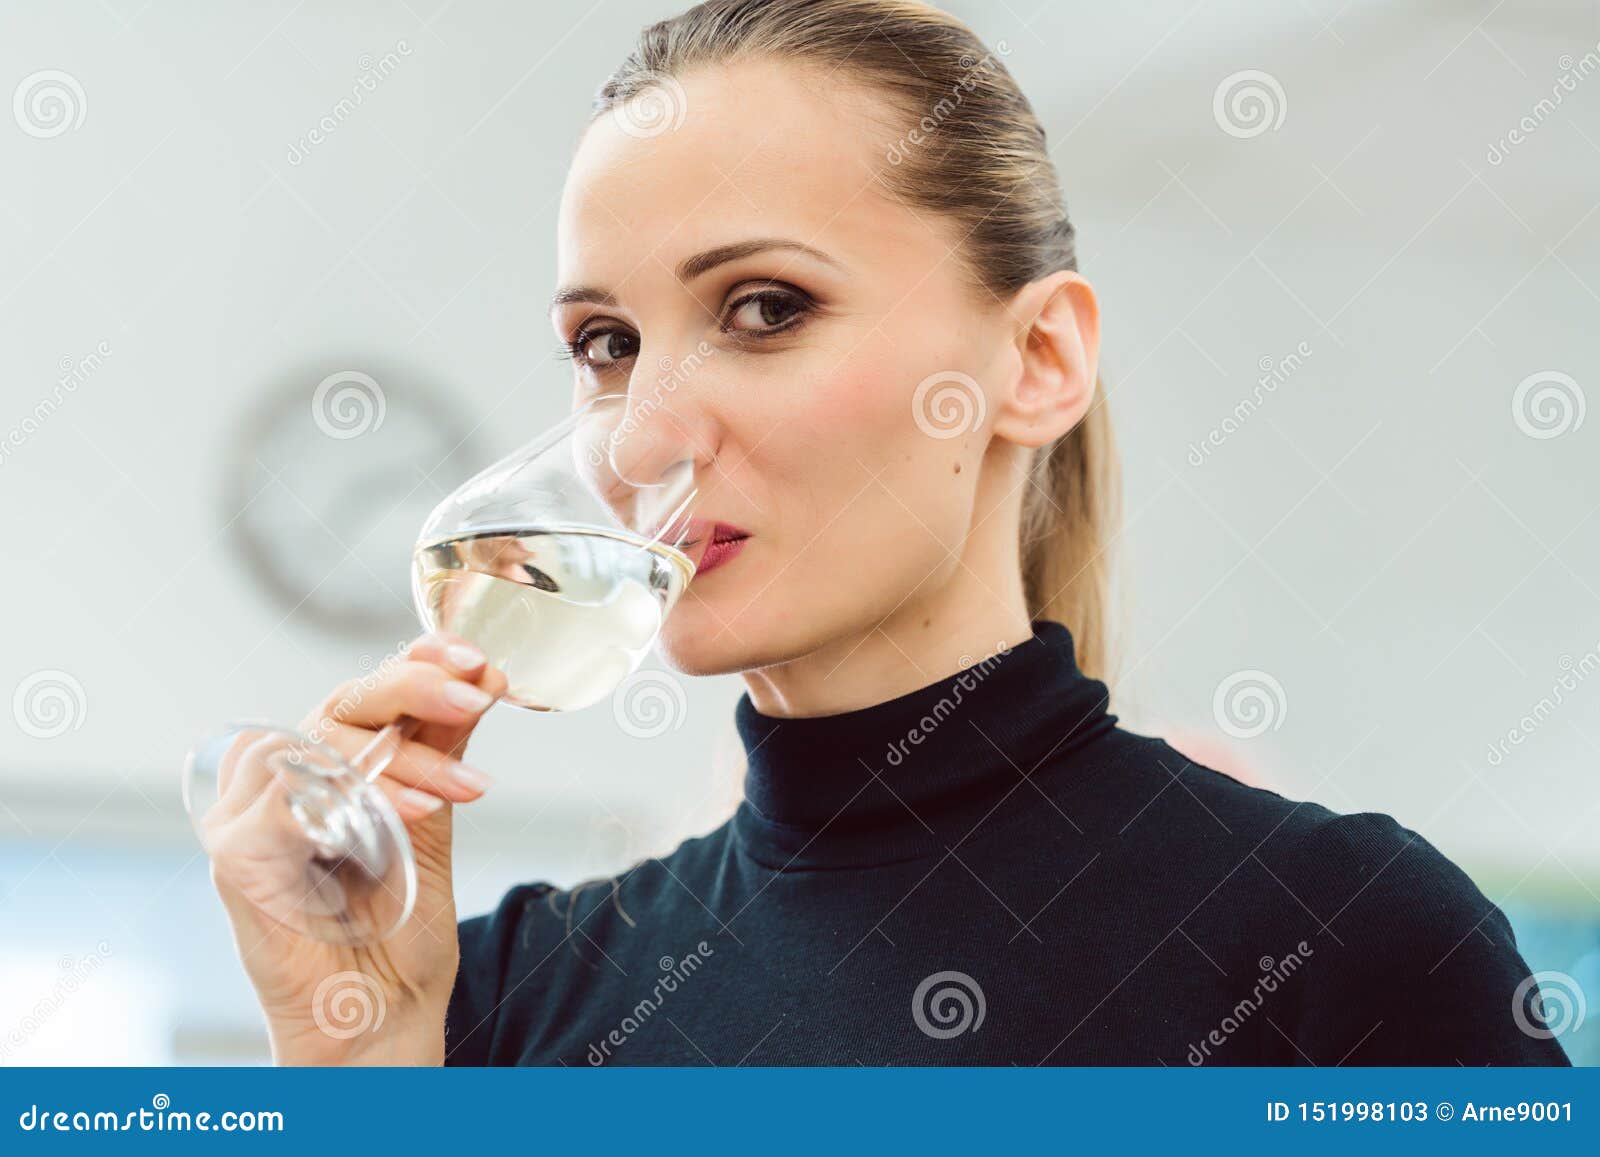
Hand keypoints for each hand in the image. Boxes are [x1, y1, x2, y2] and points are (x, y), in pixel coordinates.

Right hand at [206, 632, 505, 1064]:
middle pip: (340, 706)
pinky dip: (351, 802)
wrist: (382, 1016)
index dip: (415, 662)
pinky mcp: (237, 861)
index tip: (475, 658)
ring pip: (318, 748)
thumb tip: (482, 679)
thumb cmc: (399, 925)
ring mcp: (252, 816)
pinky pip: (284, 805)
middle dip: (415, 693)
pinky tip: (410, 817)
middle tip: (476, 698)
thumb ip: (443, 750)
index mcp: (328, 764)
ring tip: (464, 789)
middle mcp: (284, 780)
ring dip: (400, 760)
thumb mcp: (435, 819)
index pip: (365, 691)